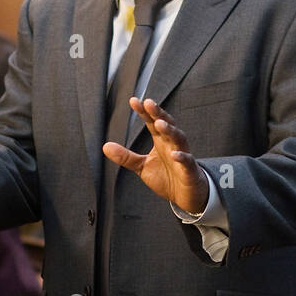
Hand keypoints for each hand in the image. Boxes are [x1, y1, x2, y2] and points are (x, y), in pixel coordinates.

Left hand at [103, 98, 209, 214]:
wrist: (184, 195)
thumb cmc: (166, 177)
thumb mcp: (142, 166)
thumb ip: (126, 156)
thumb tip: (105, 146)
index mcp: (161, 141)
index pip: (152, 122)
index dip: (144, 111)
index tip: (133, 101)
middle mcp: (172, 144)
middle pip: (167, 124)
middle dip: (158, 113)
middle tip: (149, 103)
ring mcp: (182, 155)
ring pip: (179, 139)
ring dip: (170, 131)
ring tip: (160, 124)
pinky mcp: (189, 170)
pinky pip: (187, 161)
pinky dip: (182, 157)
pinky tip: (174, 154)